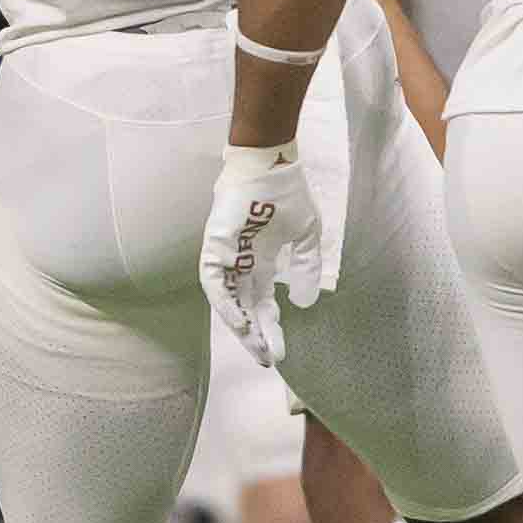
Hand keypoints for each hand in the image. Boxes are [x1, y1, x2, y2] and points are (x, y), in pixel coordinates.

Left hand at [201, 141, 334, 368]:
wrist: (272, 163)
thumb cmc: (287, 193)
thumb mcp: (306, 235)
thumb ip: (306, 267)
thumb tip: (307, 302)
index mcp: (261, 261)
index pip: (263, 303)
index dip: (271, 328)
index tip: (281, 352)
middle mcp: (241, 263)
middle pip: (246, 309)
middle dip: (255, 336)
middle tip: (267, 359)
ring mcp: (226, 255)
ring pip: (228, 300)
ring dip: (240, 325)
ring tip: (255, 345)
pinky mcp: (215, 245)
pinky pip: (215, 281)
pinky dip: (225, 302)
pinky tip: (239, 320)